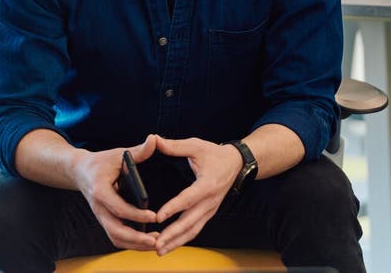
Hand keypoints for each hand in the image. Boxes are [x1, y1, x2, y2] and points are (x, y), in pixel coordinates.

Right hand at [72, 134, 160, 249]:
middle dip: (136, 239)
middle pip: (115, 231)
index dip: (136, 215)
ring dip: (134, 244)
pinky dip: (129, 243)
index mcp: (100, 191)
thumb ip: (138, 151)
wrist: (80, 171)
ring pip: (115, 238)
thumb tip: (154, 139)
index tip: (154, 217)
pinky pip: (115, 237)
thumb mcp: (119, 154)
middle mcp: (98, 208)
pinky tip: (146, 242)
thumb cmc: (102, 162)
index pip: (119, 208)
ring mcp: (100, 216)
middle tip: (156, 240)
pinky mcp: (104, 220)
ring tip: (155, 243)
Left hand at [151, 136, 242, 255]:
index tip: (158, 217)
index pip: (188, 198)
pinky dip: (183, 239)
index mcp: (207, 184)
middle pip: (190, 221)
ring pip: (193, 230)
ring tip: (159, 250)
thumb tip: (154, 140)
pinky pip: (195, 229)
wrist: (237, 163)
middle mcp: (210, 201)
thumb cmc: (215, 154)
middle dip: (172, 234)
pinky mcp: (208, 213)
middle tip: (156, 243)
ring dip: (176, 241)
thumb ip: (175, 146)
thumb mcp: (196, 146)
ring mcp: (210, 209)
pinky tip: (169, 245)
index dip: (173, 208)